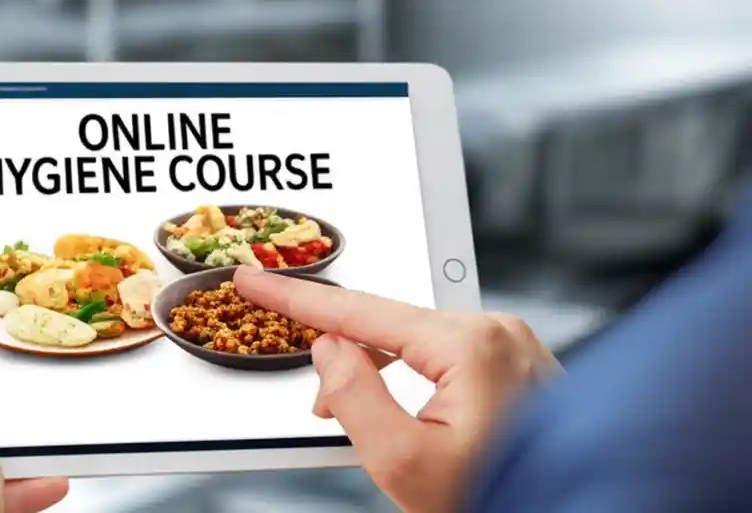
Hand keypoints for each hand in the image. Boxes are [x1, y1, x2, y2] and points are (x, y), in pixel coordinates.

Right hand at [234, 266, 559, 512]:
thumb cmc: (502, 499)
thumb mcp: (404, 461)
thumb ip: (354, 396)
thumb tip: (329, 349)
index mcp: (469, 345)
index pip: (358, 311)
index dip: (295, 298)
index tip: (253, 281)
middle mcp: (496, 332)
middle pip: (387, 327)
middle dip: (344, 358)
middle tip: (321, 409)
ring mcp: (512, 345)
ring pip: (415, 343)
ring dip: (379, 374)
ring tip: (366, 425)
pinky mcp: (517, 363)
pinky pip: (445, 356)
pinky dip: (412, 378)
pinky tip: (405, 412)